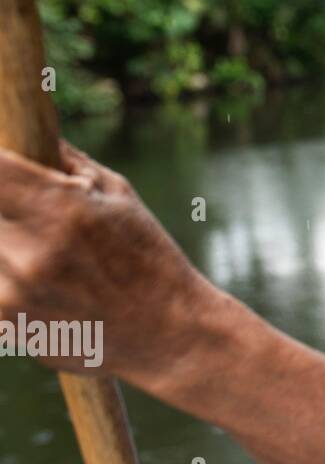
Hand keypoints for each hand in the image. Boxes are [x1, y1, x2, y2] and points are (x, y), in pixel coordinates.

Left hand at [0, 139, 207, 375]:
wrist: (168, 333)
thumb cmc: (148, 256)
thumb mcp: (118, 195)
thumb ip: (63, 162)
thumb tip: (25, 130)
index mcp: (61, 209)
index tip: (5, 161)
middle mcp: (29, 252)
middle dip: (5, 203)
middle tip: (31, 212)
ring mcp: (9, 292)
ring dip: (7, 239)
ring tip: (49, 249)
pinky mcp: (1, 321)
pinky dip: (6, 270)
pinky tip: (40, 279)